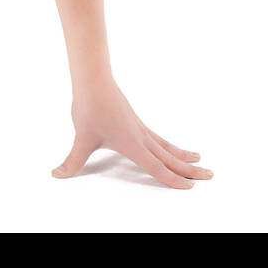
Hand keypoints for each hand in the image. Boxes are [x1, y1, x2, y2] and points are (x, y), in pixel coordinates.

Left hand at [52, 74, 211, 187]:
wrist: (93, 79)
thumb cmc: (90, 107)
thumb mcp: (81, 138)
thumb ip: (71, 161)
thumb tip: (57, 174)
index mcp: (132, 144)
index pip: (156, 167)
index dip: (172, 179)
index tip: (190, 187)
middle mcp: (140, 136)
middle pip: (170, 157)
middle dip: (190, 169)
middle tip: (210, 175)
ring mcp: (139, 127)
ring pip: (167, 145)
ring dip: (183, 155)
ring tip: (200, 159)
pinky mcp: (135, 120)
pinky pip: (158, 137)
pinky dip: (169, 144)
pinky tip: (171, 146)